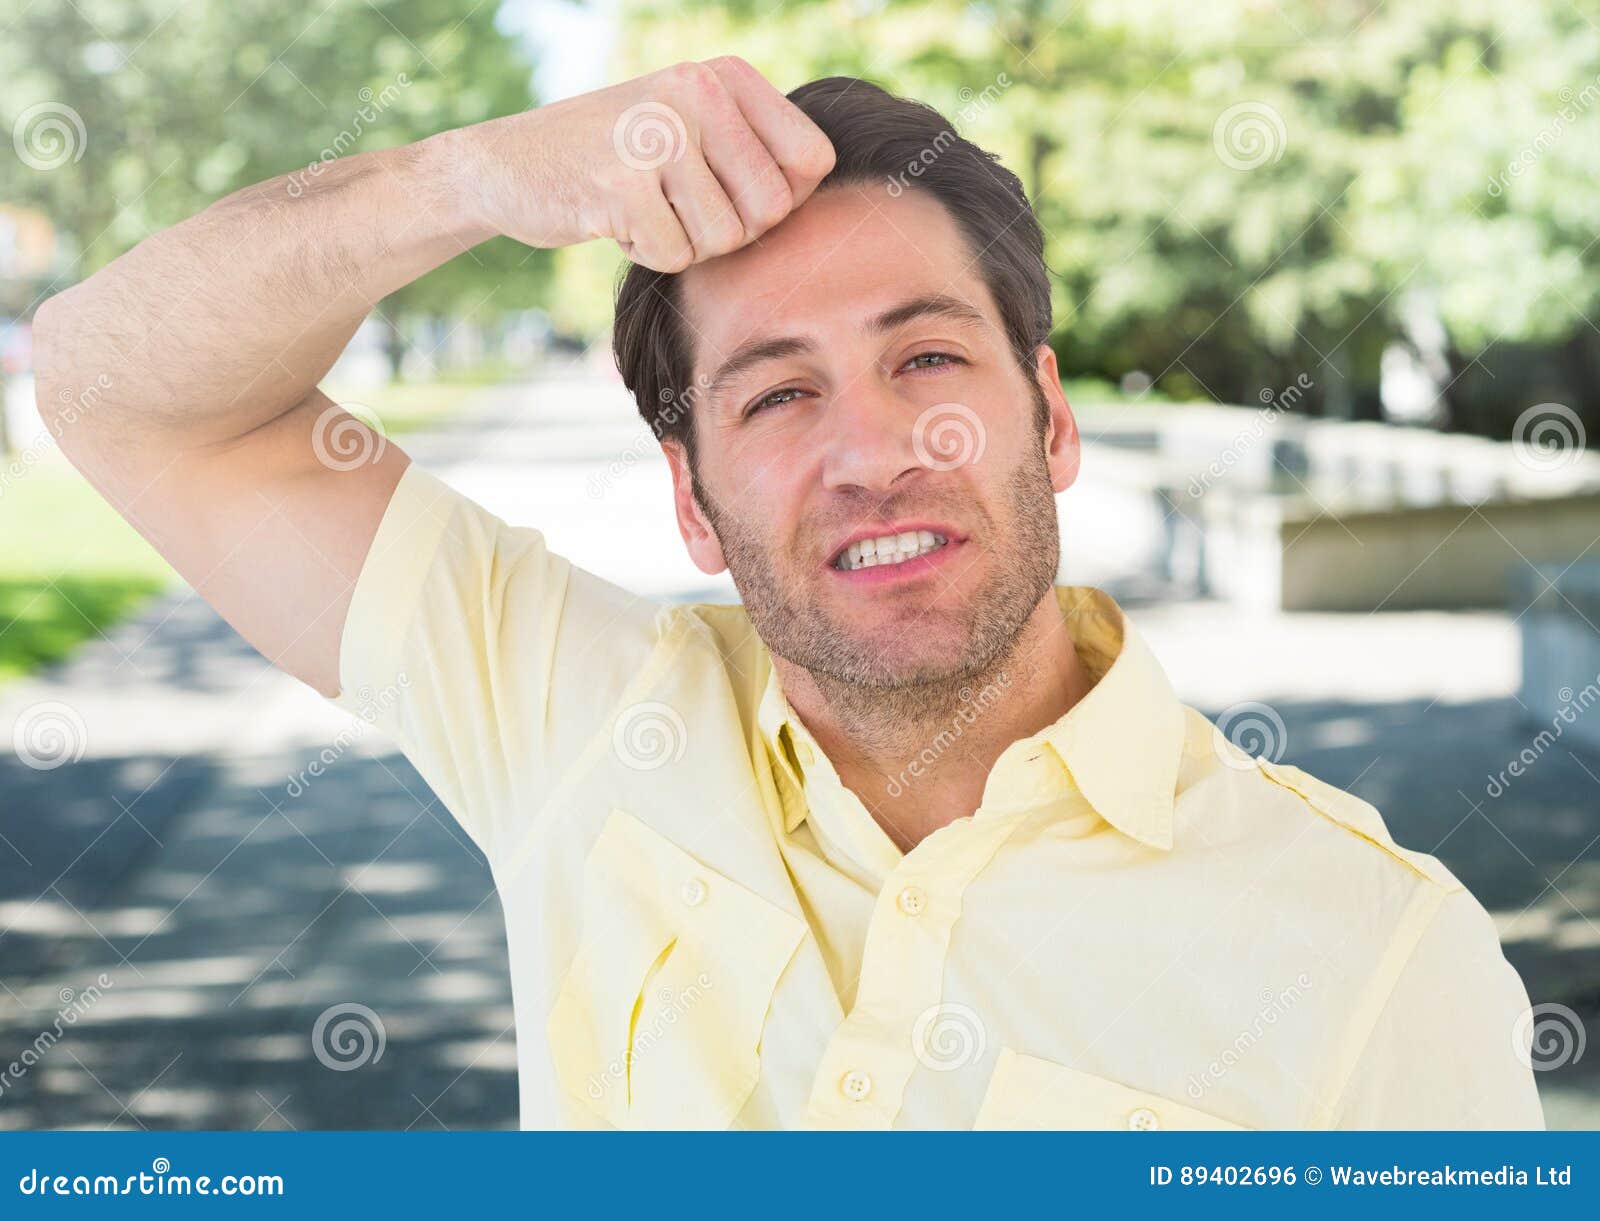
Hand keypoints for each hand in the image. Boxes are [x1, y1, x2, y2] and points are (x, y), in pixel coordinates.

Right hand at [457, 57, 835, 270]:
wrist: (509, 166)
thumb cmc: (618, 161)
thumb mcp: (693, 131)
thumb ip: (756, 151)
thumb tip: (824, 189)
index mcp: (725, 76)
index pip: (812, 161)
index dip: (780, 200)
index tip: (731, 192)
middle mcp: (697, 91)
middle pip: (772, 209)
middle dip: (732, 230)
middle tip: (681, 208)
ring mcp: (658, 134)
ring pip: (723, 238)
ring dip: (685, 242)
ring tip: (645, 206)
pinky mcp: (621, 184)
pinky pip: (674, 255)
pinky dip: (647, 253)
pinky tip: (615, 218)